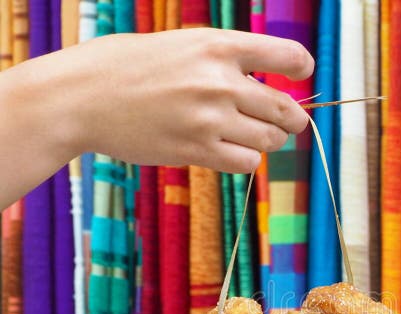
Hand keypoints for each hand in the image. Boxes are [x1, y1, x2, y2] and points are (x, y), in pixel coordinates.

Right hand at [70, 28, 313, 171]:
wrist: (80, 96)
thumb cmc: (127, 67)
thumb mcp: (180, 45)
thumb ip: (223, 60)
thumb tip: (264, 82)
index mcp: (217, 46)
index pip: (287, 55)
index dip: (301, 67)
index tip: (302, 75)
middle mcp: (220, 82)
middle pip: (287, 110)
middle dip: (292, 119)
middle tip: (287, 122)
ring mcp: (209, 119)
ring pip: (270, 140)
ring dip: (266, 141)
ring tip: (248, 135)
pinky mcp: (196, 150)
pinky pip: (246, 163)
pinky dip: (244, 159)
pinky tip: (228, 150)